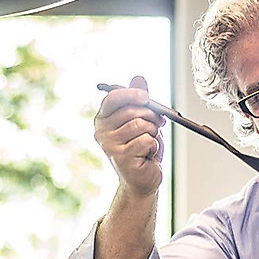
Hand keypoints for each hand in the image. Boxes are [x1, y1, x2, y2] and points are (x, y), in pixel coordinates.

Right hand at [94, 76, 164, 198]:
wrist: (141, 179)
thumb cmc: (140, 149)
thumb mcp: (141, 120)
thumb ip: (138, 100)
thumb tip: (138, 78)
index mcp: (103, 119)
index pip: (113, 98)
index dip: (131, 94)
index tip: (145, 97)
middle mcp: (101, 132)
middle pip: (132, 110)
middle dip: (151, 116)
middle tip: (157, 125)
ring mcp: (109, 145)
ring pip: (141, 125)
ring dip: (153, 133)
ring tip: (148, 144)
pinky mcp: (121, 157)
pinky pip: (146, 140)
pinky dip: (153, 146)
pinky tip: (147, 155)